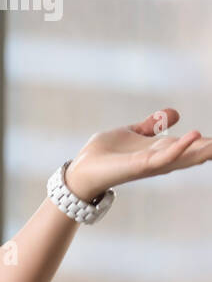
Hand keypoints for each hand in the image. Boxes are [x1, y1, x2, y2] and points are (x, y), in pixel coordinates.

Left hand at [65, 108, 211, 201]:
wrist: (82, 168)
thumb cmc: (106, 153)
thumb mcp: (132, 133)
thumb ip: (152, 125)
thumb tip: (175, 113)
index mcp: (161, 150)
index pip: (193, 145)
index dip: (208, 142)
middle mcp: (162, 158)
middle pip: (195, 153)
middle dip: (211, 149)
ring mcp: (153, 163)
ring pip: (186, 156)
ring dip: (204, 149)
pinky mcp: (141, 165)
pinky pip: (165, 156)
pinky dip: (180, 147)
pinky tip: (194, 135)